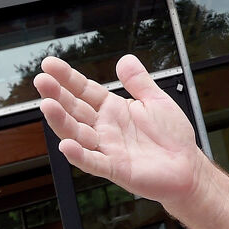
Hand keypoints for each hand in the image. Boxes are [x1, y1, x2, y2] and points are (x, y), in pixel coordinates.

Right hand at [34, 55, 204, 204]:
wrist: (188, 166)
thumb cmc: (172, 136)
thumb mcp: (156, 100)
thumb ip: (139, 81)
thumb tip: (124, 59)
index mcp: (113, 109)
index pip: (84, 90)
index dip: (67, 77)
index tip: (49, 64)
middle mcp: (105, 128)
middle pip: (75, 110)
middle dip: (57, 95)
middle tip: (41, 81)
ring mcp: (107, 148)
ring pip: (78, 134)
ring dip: (61, 121)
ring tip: (47, 106)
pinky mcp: (115, 168)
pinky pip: (93, 162)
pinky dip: (79, 155)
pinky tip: (66, 146)